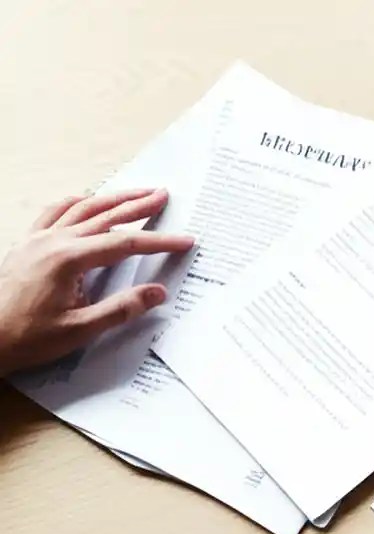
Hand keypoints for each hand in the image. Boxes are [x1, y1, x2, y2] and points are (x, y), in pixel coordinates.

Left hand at [0, 189, 193, 375]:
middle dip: (137, 206)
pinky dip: (74, 203)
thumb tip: (157, 293)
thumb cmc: (27, 337)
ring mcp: (37, 239)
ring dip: (111, 198)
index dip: (158, 241)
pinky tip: (85, 200)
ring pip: (80, 208)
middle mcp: (53, 242)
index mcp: (68, 260)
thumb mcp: (79, 330)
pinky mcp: (26, 244)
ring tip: (134, 192)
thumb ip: (120, 309)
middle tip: (163, 195)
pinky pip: (53, 213)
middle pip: (105, 217)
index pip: (125, 244)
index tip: (184, 240)